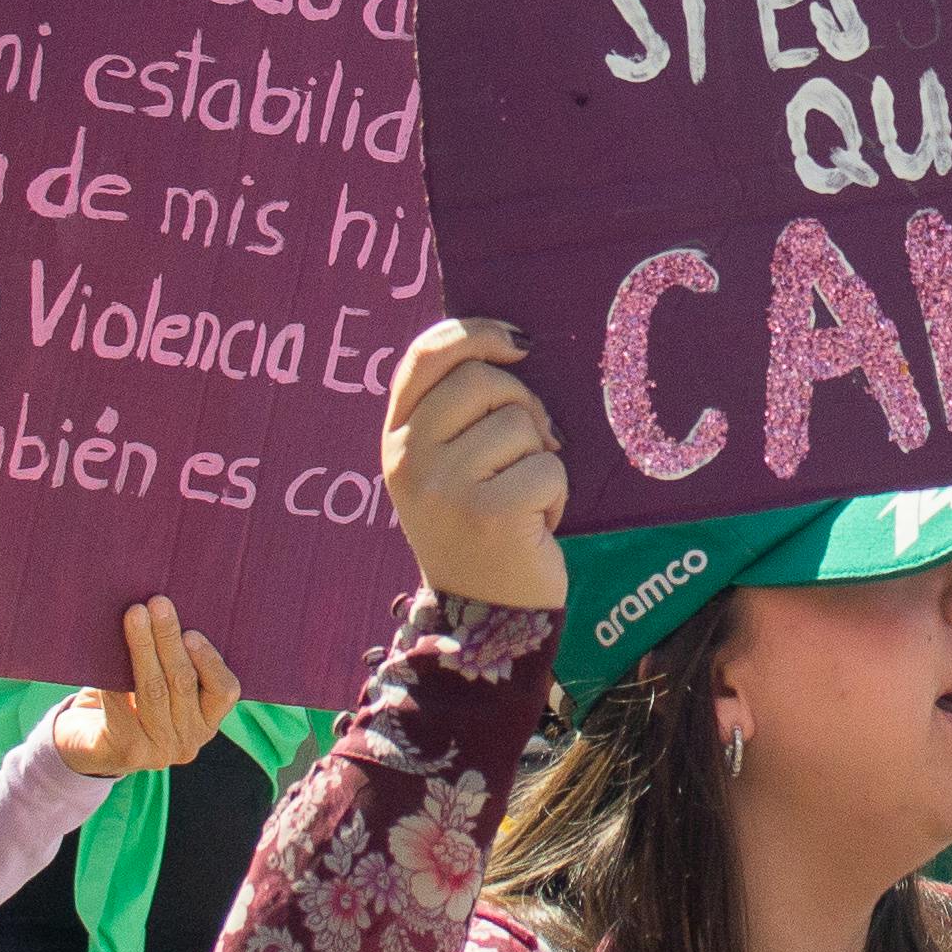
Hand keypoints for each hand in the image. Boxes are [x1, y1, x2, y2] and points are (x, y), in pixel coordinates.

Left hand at [49, 599, 238, 774]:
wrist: (92, 747)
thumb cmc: (133, 702)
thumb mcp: (163, 685)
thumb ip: (173, 660)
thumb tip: (165, 611)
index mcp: (208, 722)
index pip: (225, 691)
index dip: (210, 660)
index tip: (191, 632)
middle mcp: (189, 741)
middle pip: (183, 683)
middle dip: (169, 639)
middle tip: (158, 603)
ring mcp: (159, 751)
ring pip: (154, 691)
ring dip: (144, 647)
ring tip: (135, 615)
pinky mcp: (127, 752)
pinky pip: (121, 706)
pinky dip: (114, 677)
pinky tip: (105, 654)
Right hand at [382, 318, 567, 611]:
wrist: (481, 618)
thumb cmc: (475, 529)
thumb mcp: (446, 467)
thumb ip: (458, 411)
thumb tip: (513, 344)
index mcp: (395, 439)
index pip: (424, 356)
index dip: (475, 333)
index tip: (518, 343)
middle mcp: (410, 459)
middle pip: (484, 380)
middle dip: (523, 406)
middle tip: (529, 449)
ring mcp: (446, 486)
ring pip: (521, 423)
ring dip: (540, 458)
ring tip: (523, 499)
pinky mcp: (490, 512)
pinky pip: (548, 467)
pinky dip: (556, 494)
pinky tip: (535, 525)